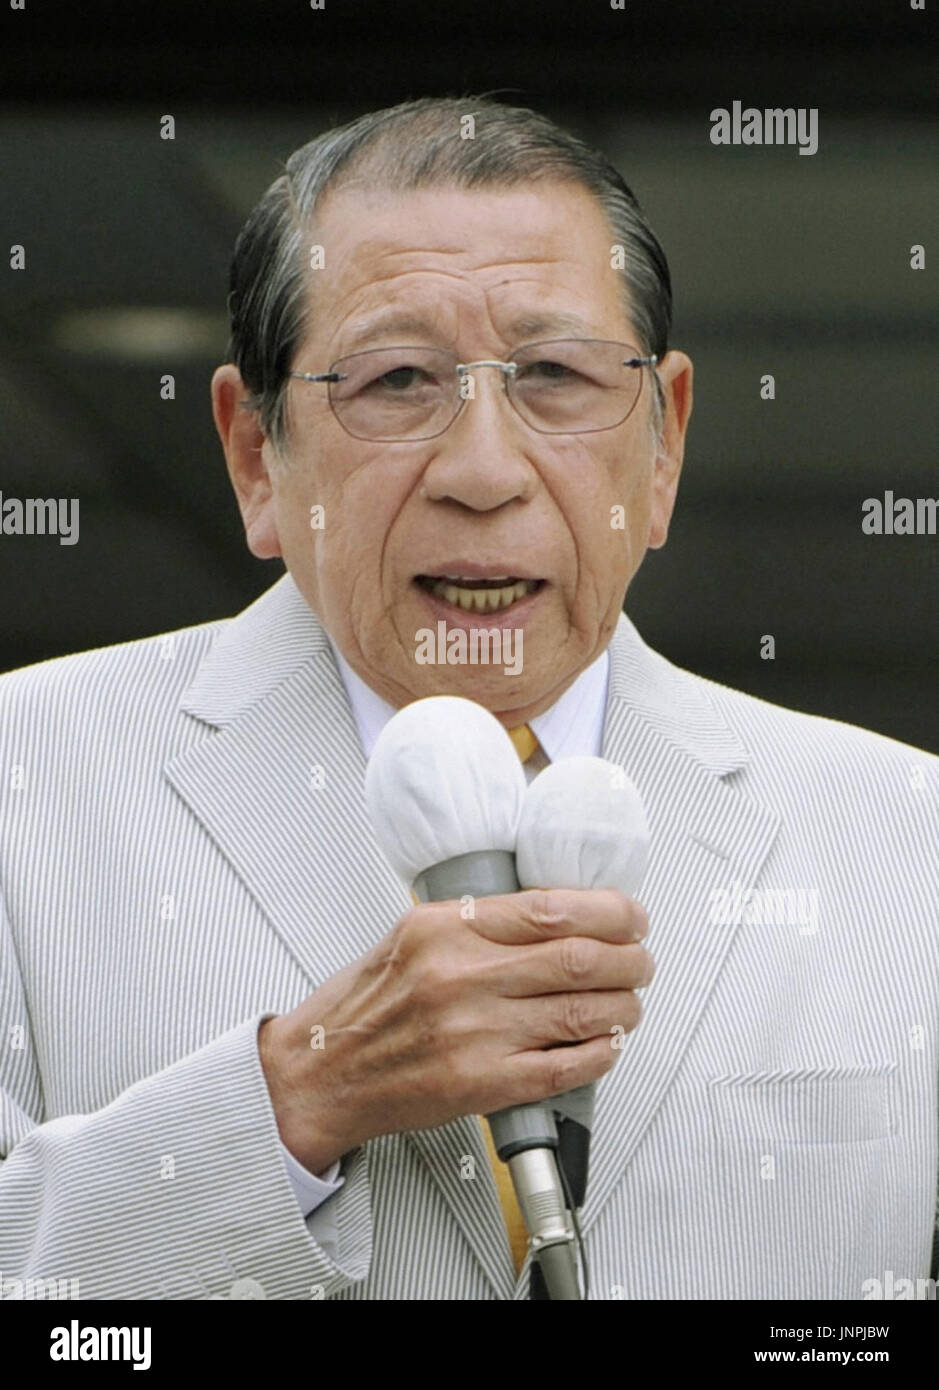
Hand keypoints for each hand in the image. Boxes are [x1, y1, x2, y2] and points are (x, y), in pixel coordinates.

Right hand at [259, 888, 652, 1173]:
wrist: (320, 1073)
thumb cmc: (364, 1007)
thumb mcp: (412, 936)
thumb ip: (477, 923)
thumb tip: (556, 916)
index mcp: (444, 930)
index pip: (552, 909)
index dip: (610, 912)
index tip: (631, 915)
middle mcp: (461, 977)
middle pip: (580, 959)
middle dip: (630, 958)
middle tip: (642, 960)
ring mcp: (474, 1034)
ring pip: (582, 1012)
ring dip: (624, 1006)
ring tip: (631, 1002)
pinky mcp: (481, 1084)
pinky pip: (564, 1066)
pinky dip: (600, 1053)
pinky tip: (608, 1043)